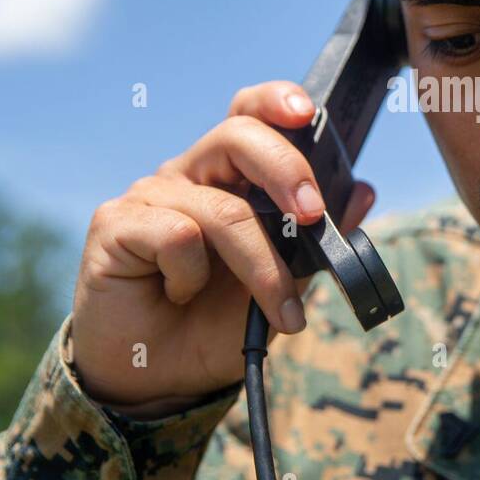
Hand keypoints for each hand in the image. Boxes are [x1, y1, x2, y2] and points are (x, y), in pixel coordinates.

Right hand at [69, 81, 374, 416]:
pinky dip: (192, 277)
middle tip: (311, 215)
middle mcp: (188, 173)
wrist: (161, 378)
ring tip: (279, 312)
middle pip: (238, 135)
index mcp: (227, 175)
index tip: (308, 113)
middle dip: (286, 170)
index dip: (277, 101)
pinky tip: (178, 295)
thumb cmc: (216, 323)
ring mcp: (150, 195)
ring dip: (261, 267)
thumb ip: (317, 240)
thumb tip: (363, 191)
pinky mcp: (117, 223)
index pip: (250, 113)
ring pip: (222, 208)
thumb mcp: (283, 283)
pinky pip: (176, 236)